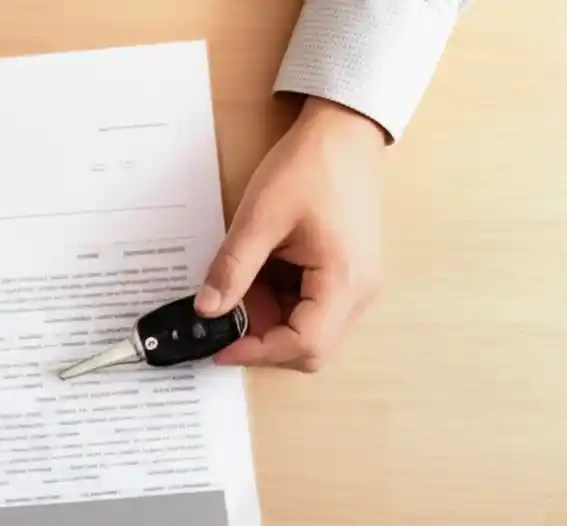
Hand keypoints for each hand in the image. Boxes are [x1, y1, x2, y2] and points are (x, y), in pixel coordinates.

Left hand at [195, 97, 385, 371]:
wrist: (344, 131)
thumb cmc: (311, 166)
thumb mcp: (260, 218)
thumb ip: (232, 269)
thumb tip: (207, 310)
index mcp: (345, 281)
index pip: (304, 345)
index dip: (258, 352)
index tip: (220, 347)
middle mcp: (360, 291)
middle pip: (309, 345)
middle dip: (263, 336)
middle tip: (227, 310)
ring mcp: (357, 283)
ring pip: (308, 327)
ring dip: (270, 315)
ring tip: (242, 279)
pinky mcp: (347, 273)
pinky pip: (312, 305)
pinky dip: (280, 299)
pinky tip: (261, 271)